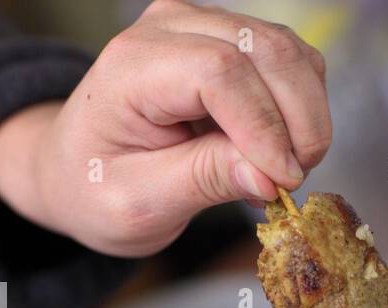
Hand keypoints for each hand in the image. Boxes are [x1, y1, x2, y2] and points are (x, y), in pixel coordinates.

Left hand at [0, 0, 330, 256]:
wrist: (81, 165)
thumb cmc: (99, 186)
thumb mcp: (138, 202)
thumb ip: (202, 182)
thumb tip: (270, 178)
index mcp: (132, 64)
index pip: (219, 72)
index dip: (264, 127)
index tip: (281, 182)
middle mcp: (171, 27)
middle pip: (267, 52)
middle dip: (298, 124)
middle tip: (291, 184)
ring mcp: (206, 25)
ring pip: (290, 53)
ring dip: (306, 117)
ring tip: (283, 171)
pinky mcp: (235, 39)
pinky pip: (294, 62)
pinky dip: (302, 108)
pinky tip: (279, 150)